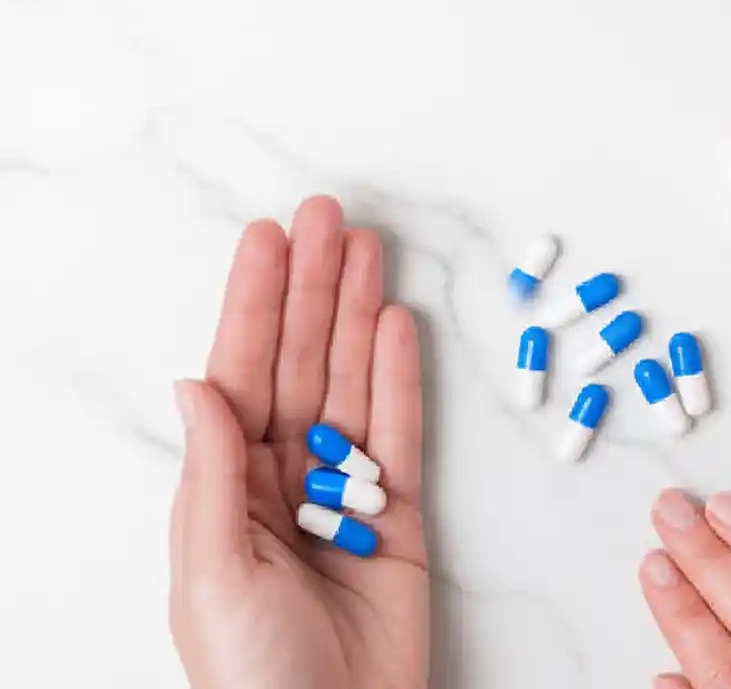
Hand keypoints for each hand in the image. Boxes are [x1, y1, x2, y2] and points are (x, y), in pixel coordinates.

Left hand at [170, 197, 427, 688]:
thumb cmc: (253, 672)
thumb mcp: (212, 569)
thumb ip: (213, 471)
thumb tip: (199, 383)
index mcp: (226, 487)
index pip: (242, 373)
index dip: (256, 304)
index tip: (270, 240)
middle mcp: (283, 477)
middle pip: (300, 362)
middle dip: (313, 290)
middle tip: (328, 218)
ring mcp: (345, 492)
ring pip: (351, 384)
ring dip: (358, 316)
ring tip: (367, 250)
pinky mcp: (401, 517)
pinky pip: (401, 433)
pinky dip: (401, 379)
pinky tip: (397, 325)